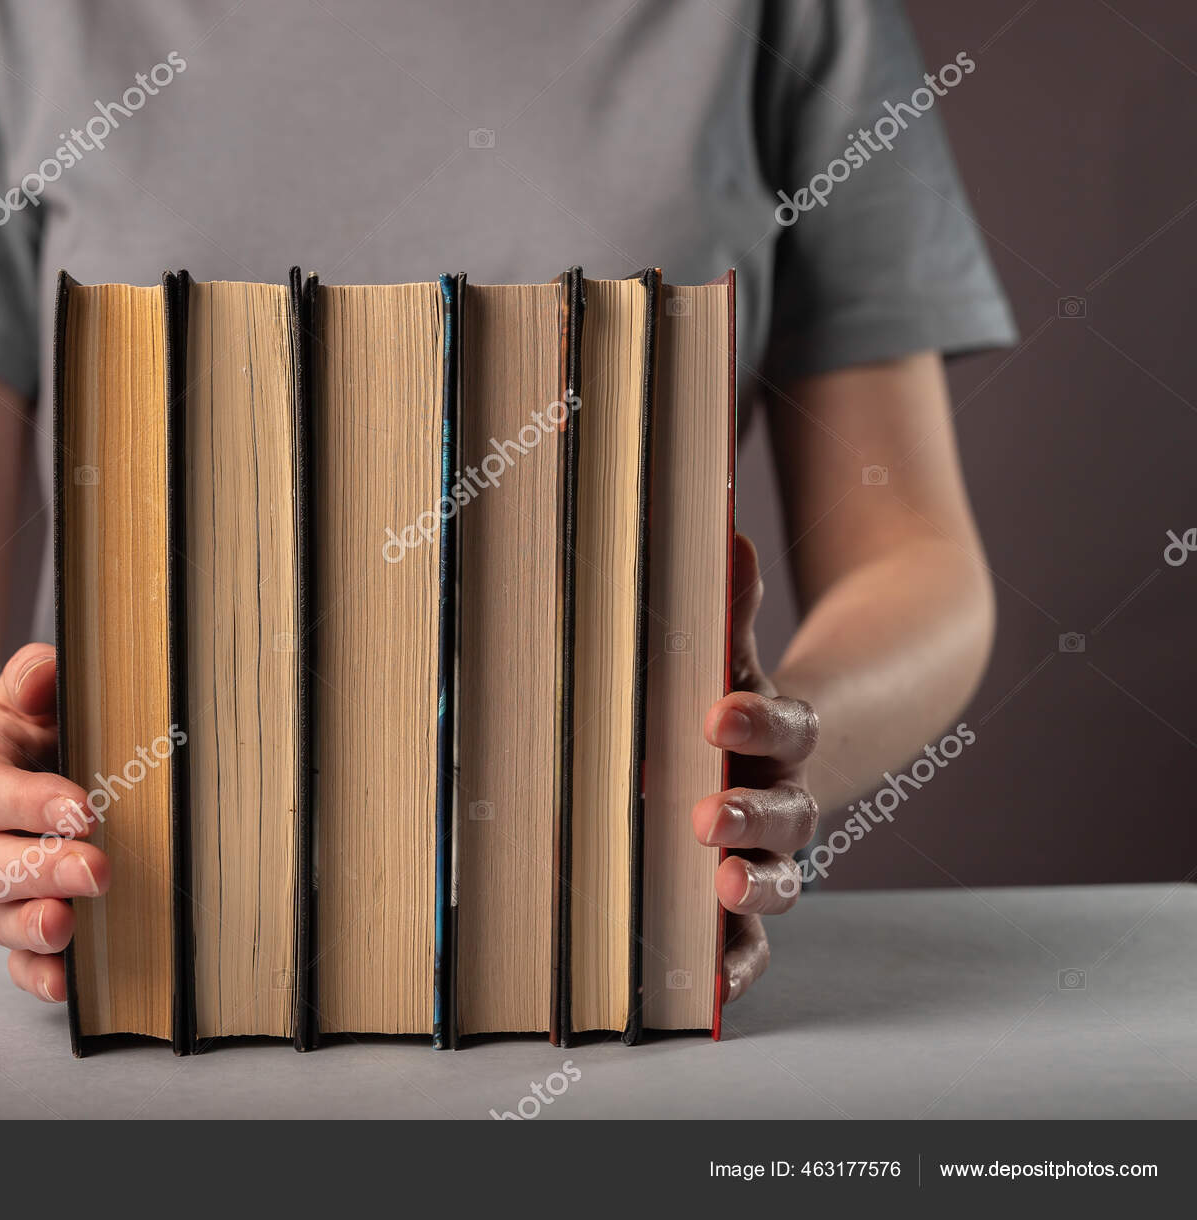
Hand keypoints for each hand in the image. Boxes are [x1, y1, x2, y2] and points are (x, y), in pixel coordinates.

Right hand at [0, 644, 106, 1002]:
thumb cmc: (24, 724)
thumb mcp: (23, 690)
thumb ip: (30, 677)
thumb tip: (42, 674)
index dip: (31, 803)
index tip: (84, 809)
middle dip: (44, 871)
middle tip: (98, 871)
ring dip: (34, 927)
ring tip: (70, 928)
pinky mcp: (15, 915)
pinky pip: (15, 955)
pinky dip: (35, 973)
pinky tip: (66, 986)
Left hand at [692, 535, 819, 1003]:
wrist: (843, 733)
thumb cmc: (758, 693)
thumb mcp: (745, 653)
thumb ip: (733, 610)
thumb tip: (724, 532)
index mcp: (789, 734)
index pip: (785, 725)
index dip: (757, 721)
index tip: (719, 713)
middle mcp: (792, 798)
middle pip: (786, 815)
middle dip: (747, 818)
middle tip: (704, 819)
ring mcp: (778, 853)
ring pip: (777, 881)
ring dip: (750, 892)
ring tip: (719, 898)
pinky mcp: (755, 894)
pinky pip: (752, 938)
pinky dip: (738, 960)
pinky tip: (714, 985)